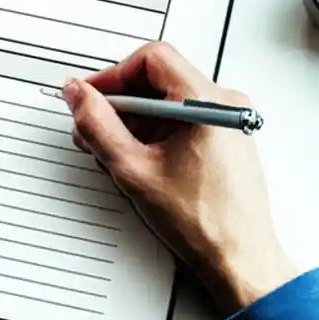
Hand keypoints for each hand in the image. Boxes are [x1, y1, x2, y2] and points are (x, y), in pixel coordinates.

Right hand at [63, 42, 296, 314]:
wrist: (239, 260)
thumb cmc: (203, 224)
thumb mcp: (134, 170)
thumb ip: (98, 125)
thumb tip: (79, 95)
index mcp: (208, 102)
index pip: (152, 59)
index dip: (112, 75)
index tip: (90, 96)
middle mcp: (225, 104)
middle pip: (158, 79)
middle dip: (119, 104)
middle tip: (93, 129)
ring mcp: (228, 121)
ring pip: (167, 102)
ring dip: (134, 123)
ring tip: (115, 155)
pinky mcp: (225, 139)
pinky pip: (182, 121)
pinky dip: (155, 135)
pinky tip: (140, 163)